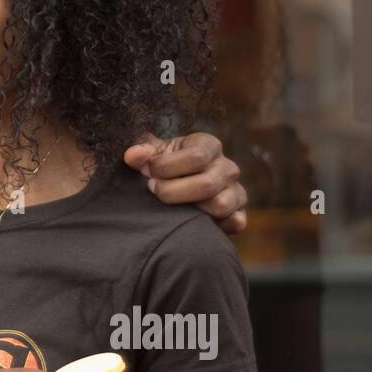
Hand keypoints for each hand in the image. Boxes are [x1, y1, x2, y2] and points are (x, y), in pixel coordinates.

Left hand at [124, 132, 247, 234]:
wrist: (176, 184)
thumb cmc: (163, 165)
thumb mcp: (152, 153)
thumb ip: (142, 151)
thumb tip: (132, 155)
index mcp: (209, 146)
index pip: (196, 157)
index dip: (166, 167)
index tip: (146, 172)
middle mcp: (228, 167)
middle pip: (207, 184)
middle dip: (172, 191)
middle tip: (152, 190)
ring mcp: (236, 192)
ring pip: (220, 205)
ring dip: (189, 209)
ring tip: (168, 206)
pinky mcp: (238, 214)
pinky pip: (236, 222)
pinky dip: (217, 226)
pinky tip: (191, 222)